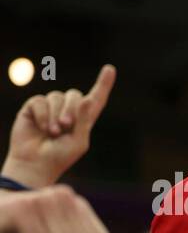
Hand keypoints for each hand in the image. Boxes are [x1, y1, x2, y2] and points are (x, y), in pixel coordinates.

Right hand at [3, 64, 115, 188]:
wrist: (35, 163)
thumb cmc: (60, 156)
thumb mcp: (78, 141)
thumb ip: (84, 120)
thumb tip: (88, 98)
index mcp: (84, 119)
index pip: (96, 98)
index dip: (103, 84)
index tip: (110, 69)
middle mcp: (68, 110)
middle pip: (75, 95)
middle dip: (72, 110)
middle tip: (66, 126)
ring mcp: (50, 108)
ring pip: (56, 96)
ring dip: (55, 115)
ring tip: (53, 132)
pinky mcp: (33, 107)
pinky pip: (40, 101)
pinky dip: (42, 115)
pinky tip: (41, 127)